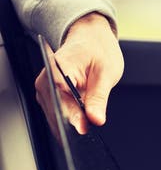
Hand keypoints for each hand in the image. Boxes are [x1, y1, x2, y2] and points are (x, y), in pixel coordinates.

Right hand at [35, 13, 123, 134]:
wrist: (90, 39)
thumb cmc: (98, 50)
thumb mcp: (107, 72)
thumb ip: (99, 98)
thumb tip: (96, 119)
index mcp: (59, 67)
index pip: (61, 97)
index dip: (72, 116)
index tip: (82, 129)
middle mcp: (46, 78)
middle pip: (55, 109)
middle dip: (72, 122)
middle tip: (88, 130)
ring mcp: (45, 88)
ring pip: (54, 114)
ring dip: (69, 122)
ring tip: (86, 124)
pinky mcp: (48, 95)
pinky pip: (55, 112)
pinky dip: (67, 118)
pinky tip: (79, 121)